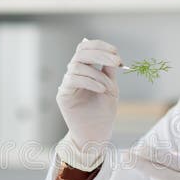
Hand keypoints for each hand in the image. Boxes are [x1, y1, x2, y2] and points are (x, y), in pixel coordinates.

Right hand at [55, 39, 121, 170]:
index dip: (100, 46)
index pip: (86, 48)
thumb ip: (109, 71)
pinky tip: (101, 89)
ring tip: (107, 87)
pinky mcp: (63, 95)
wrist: (96, 134)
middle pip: (80, 53)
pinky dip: (90, 82)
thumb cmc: (103, 112)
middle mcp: (74, 74)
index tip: (116, 52)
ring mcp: (67, 84)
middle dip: (100, 54)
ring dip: (97, 74)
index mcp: (86, 69)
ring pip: (77, 66)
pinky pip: (73, 80)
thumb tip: (112, 54)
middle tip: (116, 61)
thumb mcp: (111, 88)